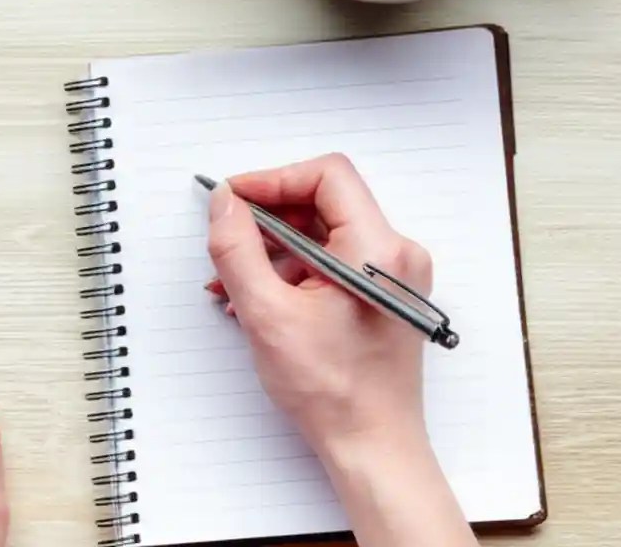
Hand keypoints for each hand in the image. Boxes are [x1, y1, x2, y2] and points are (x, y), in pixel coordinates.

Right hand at [206, 153, 430, 450]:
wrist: (371, 445)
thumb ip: (237, 248)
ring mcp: (391, 275)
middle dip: (267, 218)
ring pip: (323, 233)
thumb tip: (225, 203)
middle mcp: (395, 254)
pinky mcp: (382, 293)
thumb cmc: (332, 391)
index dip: (273, 179)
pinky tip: (258, 297)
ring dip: (274, 248)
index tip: (234, 198)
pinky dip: (292, 270)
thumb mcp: (266, 313)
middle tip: (227, 238)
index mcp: (377, 250)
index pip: (326, 176)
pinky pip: (331, 260)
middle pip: (323, 202)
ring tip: (234, 282)